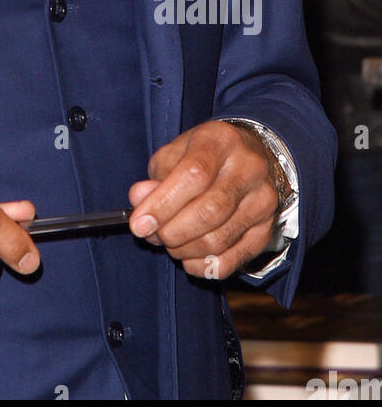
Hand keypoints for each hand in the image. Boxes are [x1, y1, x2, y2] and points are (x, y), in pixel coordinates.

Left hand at [127, 120, 281, 279]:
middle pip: (210, 211)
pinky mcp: (268, 227)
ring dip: (185, 250)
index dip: (163, 204)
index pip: (194, 174)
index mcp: (220, 140)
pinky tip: (189, 259)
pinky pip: (237, 258)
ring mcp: (263, 199)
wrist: (249, 156)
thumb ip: (155, 178)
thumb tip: (139, 199)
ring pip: (220, 238)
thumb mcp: (174, 154)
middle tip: (153, 236)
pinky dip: (206, 266)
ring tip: (169, 243)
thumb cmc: (203, 156)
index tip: (139, 224)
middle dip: (172, 232)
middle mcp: (249, 167)